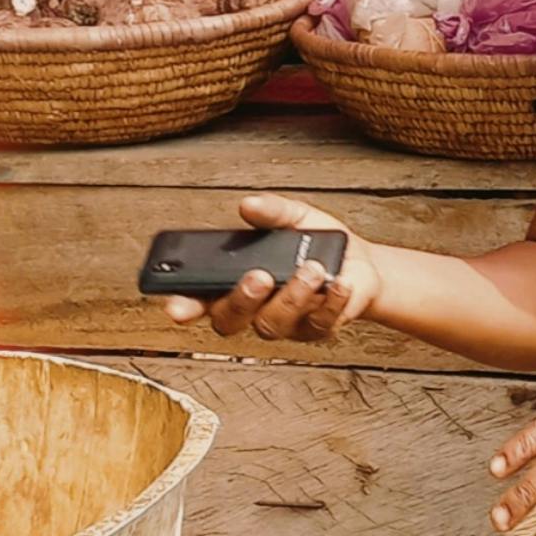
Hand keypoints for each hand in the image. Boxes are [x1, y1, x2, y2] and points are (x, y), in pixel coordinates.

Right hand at [165, 194, 380, 341]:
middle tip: (259, 276)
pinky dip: (329, 302)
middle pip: (230, 321)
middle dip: (241, 300)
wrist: (359, 261)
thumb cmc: (317, 243)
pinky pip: (317, 325)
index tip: (177, 307)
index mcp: (238, 282)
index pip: (202, 300)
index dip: (185, 306)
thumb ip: (271, 212)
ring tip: (313, 269)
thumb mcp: (294, 218)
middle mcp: (255, 309)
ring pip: (272, 325)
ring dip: (292, 297)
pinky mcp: (316, 330)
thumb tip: (249, 204)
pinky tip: (338, 283)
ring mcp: (285, 323)